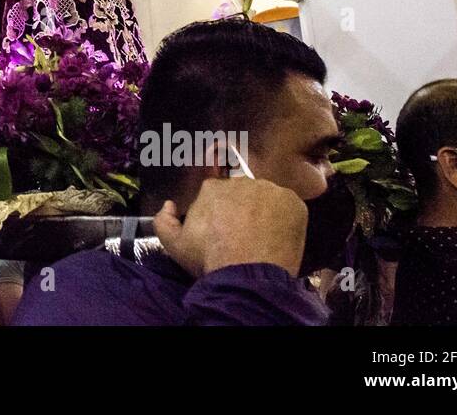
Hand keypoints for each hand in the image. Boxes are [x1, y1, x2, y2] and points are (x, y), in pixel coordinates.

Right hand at [154, 177, 307, 278]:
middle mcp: (241, 182)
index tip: (224, 230)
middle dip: (242, 210)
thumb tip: (168, 206)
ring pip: (266, 198)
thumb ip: (164, 221)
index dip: (220, 213)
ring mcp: (269, 190)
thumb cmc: (212, 259)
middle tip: (243, 235)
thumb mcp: (175, 245)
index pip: (217, 194)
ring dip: (264, 213)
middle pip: (242, 193)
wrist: (247, 275)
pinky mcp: (292, 202)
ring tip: (262, 238)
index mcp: (212, 188)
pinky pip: (289, 206)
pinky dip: (285, 219)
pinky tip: (277, 237)